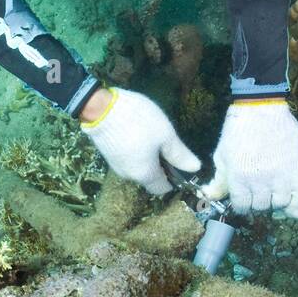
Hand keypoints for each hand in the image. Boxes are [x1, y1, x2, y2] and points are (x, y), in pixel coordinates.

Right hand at [81, 87, 199, 194]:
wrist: (101, 107)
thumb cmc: (138, 121)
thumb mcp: (165, 134)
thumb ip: (180, 154)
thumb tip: (196, 168)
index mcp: (145, 175)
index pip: (162, 189)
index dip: (174, 180)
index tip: (179, 164)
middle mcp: (128, 176)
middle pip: (149, 178)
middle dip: (160, 166)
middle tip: (167, 144)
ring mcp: (115, 165)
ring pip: (138, 167)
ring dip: (147, 157)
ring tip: (153, 136)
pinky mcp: (108, 154)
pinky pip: (127, 159)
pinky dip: (135, 151)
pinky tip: (138, 133)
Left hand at [203, 100, 297, 216]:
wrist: (262, 107)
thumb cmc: (239, 130)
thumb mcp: (222, 154)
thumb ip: (218, 180)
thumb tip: (209, 196)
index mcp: (239, 178)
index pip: (242, 206)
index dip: (242, 203)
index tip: (245, 197)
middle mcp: (261, 181)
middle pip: (261, 206)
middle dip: (257, 201)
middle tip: (259, 191)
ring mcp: (283, 176)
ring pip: (280, 204)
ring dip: (275, 201)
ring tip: (273, 191)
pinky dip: (295, 204)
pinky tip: (290, 202)